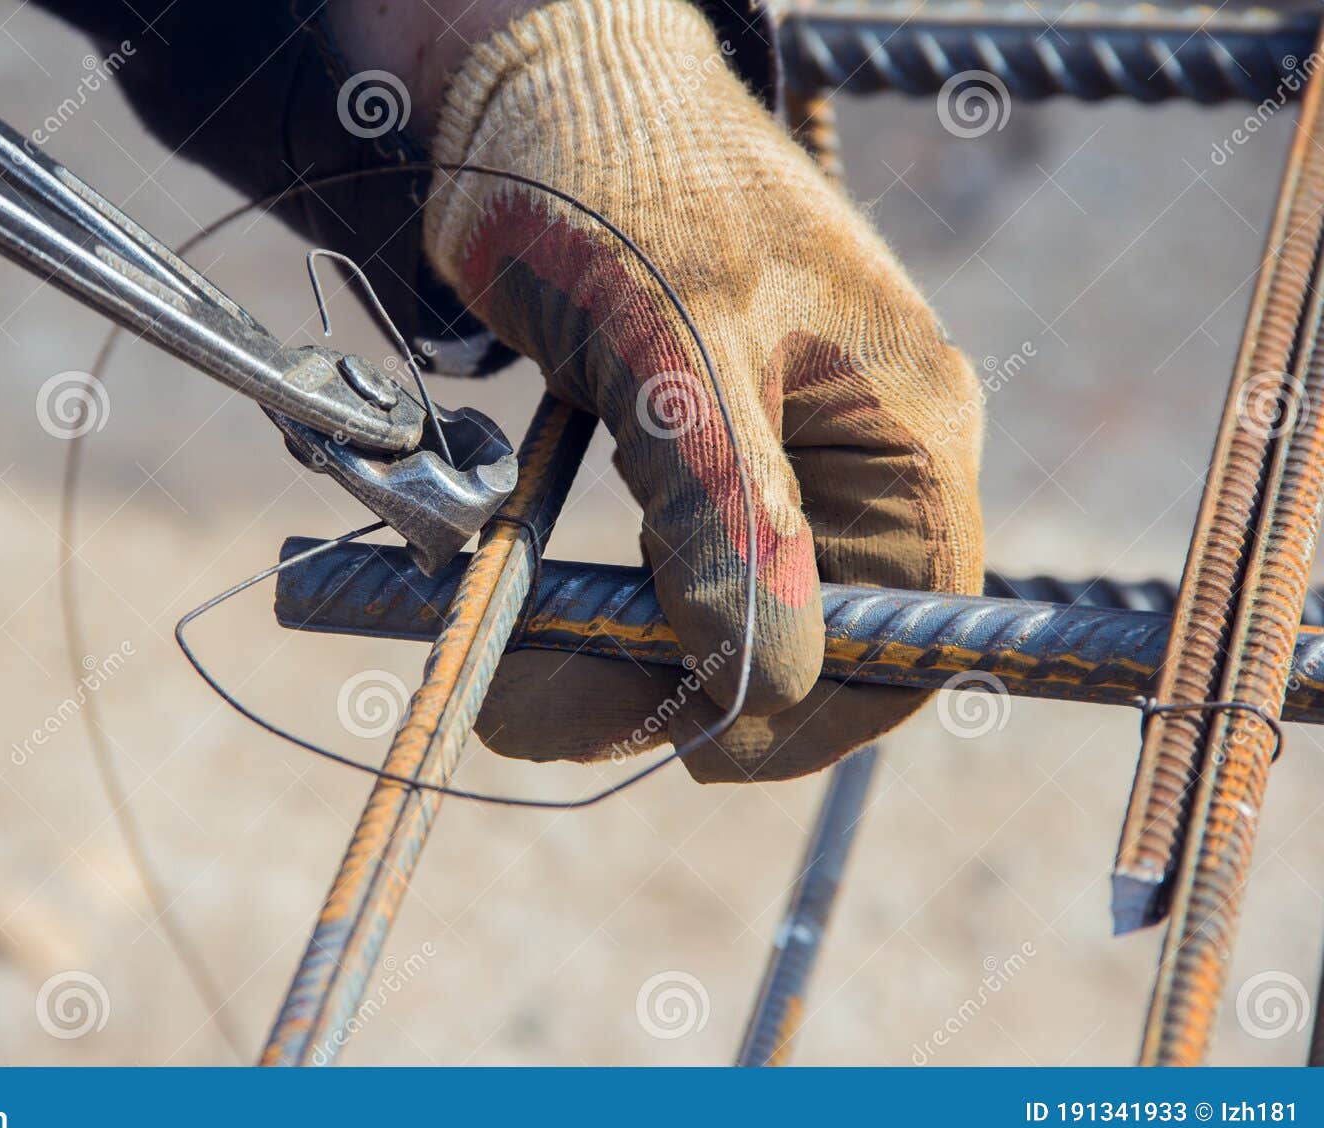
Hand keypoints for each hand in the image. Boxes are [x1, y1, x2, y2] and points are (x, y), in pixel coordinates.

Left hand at [421, 0, 984, 781]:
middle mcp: (853, 456)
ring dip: (616, 659)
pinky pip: (662, 574)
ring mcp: (774, 462)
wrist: (539, 90)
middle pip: (805, 640)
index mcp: (903, 422)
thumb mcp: (675, 332)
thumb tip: (767, 676)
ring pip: (719, 620)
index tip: (697, 745)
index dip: (820, 709)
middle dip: (679, 690)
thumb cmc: (623, 170)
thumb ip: (725, 499)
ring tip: (506, 674)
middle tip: (538, 706)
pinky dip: (591, 611)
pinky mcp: (694, 462)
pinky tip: (525, 615)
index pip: (912, 623)